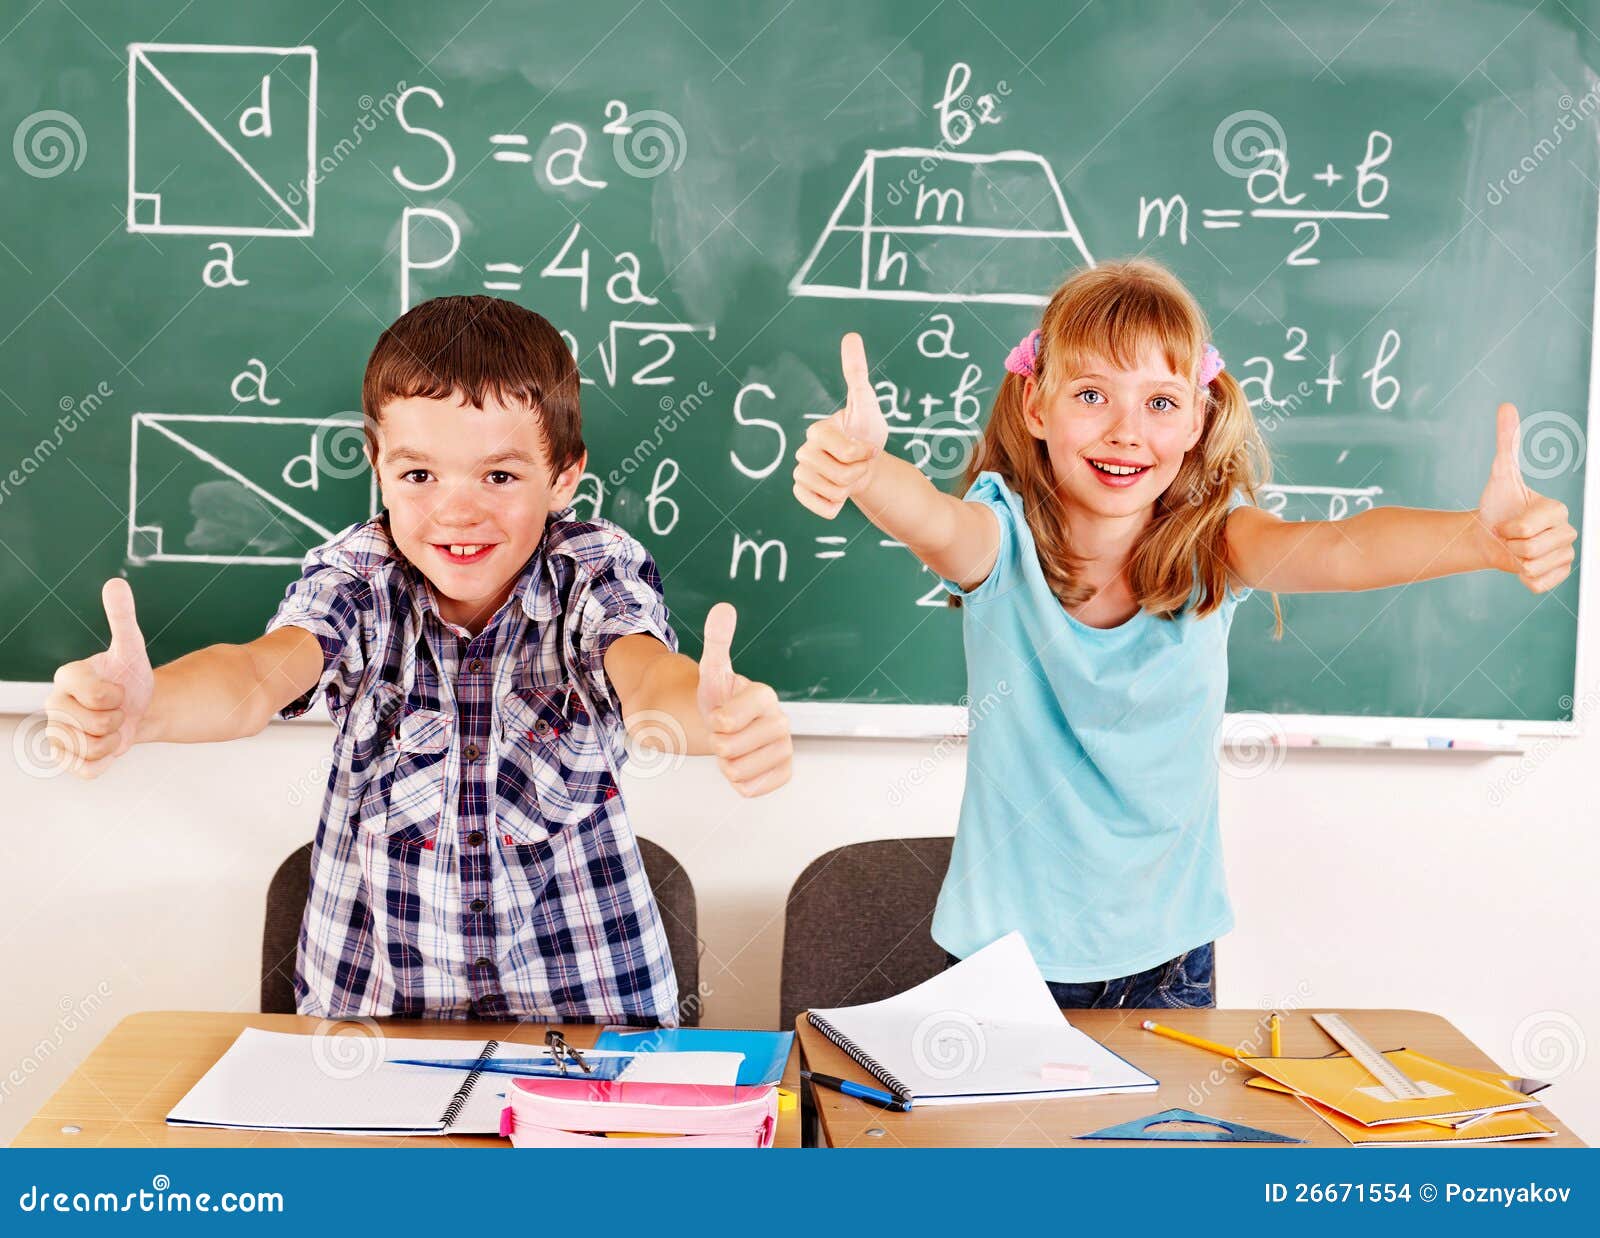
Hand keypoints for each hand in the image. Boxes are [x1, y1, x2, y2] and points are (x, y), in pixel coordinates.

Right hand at [44, 579, 153, 777]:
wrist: (137, 708)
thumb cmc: (129, 678)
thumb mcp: (131, 647)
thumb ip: (122, 617)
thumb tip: (115, 583)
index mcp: (67, 676)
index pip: (96, 694)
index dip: (115, 696)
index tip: (117, 689)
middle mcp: (54, 703)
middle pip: (96, 723)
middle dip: (117, 718)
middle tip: (117, 709)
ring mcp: (56, 732)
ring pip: (92, 747)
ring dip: (112, 740)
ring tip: (112, 727)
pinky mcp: (64, 758)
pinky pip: (87, 770)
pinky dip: (105, 761)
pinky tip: (105, 745)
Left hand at [695, 603, 791, 796]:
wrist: (727, 725)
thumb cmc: (719, 697)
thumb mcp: (712, 670)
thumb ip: (717, 640)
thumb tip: (723, 607)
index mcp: (765, 696)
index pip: (726, 721)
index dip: (714, 722)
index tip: (719, 714)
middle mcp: (782, 721)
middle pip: (729, 750)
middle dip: (717, 744)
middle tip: (724, 732)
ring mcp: (785, 748)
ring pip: (738, 772)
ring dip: (726, 764)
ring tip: (732, 747)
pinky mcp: (785, 771)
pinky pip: (753, 789)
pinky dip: (740, 783)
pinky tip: (743, 765)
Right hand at [793, 332, 889, 518]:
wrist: (866, 466)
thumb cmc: (867, 435)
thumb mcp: (867, 404)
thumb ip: (856, 372)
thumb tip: (850, 335)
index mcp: (817, 430)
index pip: (842, 450)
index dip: (862, 453)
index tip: (869, 449)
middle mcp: (803, 451)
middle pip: (839, 474)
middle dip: (859, 472)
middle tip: (859, 464)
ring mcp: (800, 474)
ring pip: (833, 492)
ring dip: (851, 489)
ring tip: (850, 477)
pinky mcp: (801, 494)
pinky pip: (822, 507)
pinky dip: (836, 506)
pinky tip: (838, 494)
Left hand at [1475, 403, 1576, 593]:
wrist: (1488, 536)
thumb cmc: (1496, 506)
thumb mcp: (1500, 473)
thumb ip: (1506, 442)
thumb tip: (1507, 405)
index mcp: (1559, 509)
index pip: (1526, 528)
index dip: (1509, 527)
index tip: (1507, 521)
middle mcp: (1568, 532)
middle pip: (1530, 549)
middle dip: (1511, 545)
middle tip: (1510, 537)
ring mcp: (1566, 555)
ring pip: (1533, 568)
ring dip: (1515, 562)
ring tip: (1516, 550)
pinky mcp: (1558, 577)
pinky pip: (1537, 585)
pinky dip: (1522, 579)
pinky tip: (1523, 567)